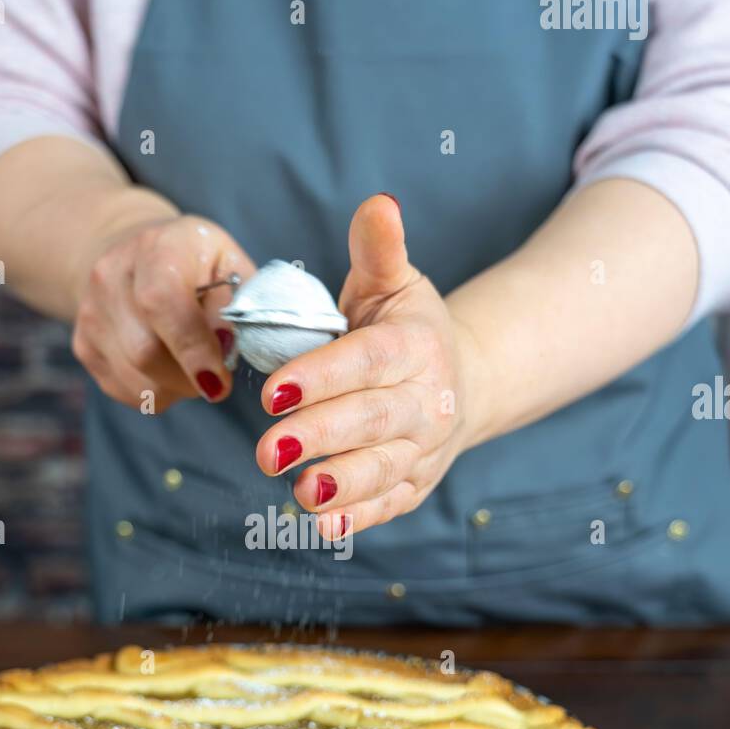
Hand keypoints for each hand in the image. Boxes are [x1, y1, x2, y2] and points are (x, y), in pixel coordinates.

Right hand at [73, 208, 255, 412]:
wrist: (131, 254)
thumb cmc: (194, 262)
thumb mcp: (228, 263)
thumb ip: (239, 301)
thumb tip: (229, 346)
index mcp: (155, 247)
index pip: (161, 303)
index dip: (191, 348)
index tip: (219, 382)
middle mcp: (110, 277)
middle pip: (145, 353)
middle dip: (190, 377)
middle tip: (216, 377)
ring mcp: (90, 314)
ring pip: (138, 380)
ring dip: (176, 387)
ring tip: (191, 364)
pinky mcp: (84, 346)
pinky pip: (129, 392)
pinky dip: (159, 392)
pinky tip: (167, 366)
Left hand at [256, 194, 481, 537]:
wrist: (464, 381)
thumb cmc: (407, 327)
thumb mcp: (394, 282)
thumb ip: (378, 249)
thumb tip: (378, 202)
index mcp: (415, 348)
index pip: (366, 362)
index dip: (321, 377)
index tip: (274, 390)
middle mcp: (427, 402)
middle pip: (371, 421)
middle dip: (319, 436)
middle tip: (265, 451)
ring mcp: (423, 449)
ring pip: (383, 469)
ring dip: (343, 485)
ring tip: (300, 494)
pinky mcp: (415, 485)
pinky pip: (388, 504)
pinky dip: (359, 518)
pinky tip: (323, 526)